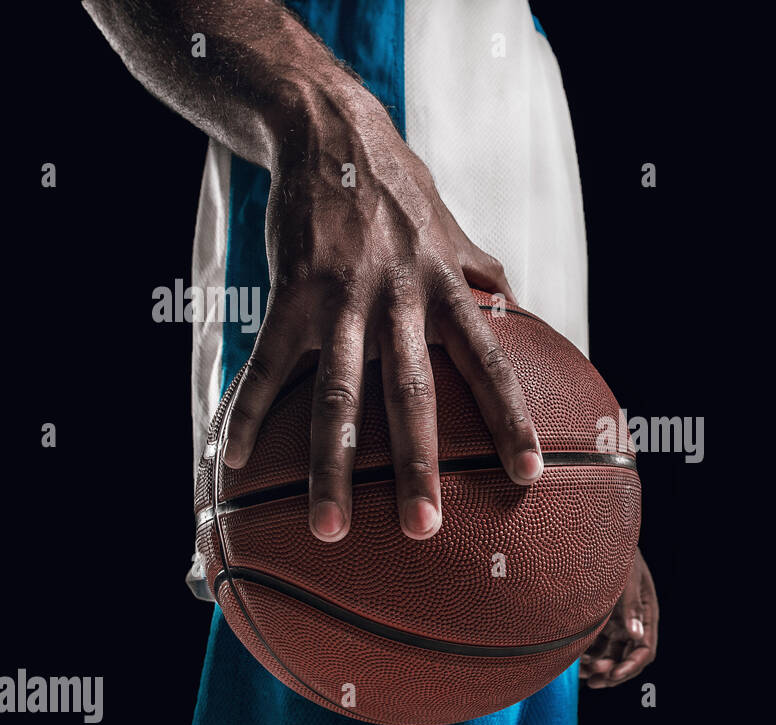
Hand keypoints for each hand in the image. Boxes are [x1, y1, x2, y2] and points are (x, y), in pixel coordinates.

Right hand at [220, 91, 542, 541]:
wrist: (328, 129)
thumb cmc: (398, 189)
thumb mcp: (452, 229)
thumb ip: (483, 273)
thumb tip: (518, 307)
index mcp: (447, 292)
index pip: (489, 366)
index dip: (511, 420)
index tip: (529, 475)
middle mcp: (401, 301)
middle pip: (413, 396)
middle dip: (418, 466)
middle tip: (424, 530)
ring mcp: (343, 299)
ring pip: (338, 396)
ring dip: (331, 467)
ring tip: (329, 528)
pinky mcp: (290, 292)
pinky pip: (267, 364)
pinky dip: (247, 411)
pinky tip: (231, 459)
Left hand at [581, 549, 658, 687]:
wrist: (597, 539)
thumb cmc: (617, 556)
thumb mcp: (627, 579)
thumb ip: (631, 607)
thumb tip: (637, 636)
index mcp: (645, 614)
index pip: (645, 650)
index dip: (630, 667)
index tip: (612, 675)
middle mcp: (632, 622)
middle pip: (627, 658)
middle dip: (613, 673)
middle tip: (594, 681)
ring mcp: (616, 623)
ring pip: (610, 656)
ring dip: (598, 668)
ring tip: (580, 672)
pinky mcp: (600, 622)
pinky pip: (595, 647)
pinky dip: (587, 657)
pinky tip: (574, 662)